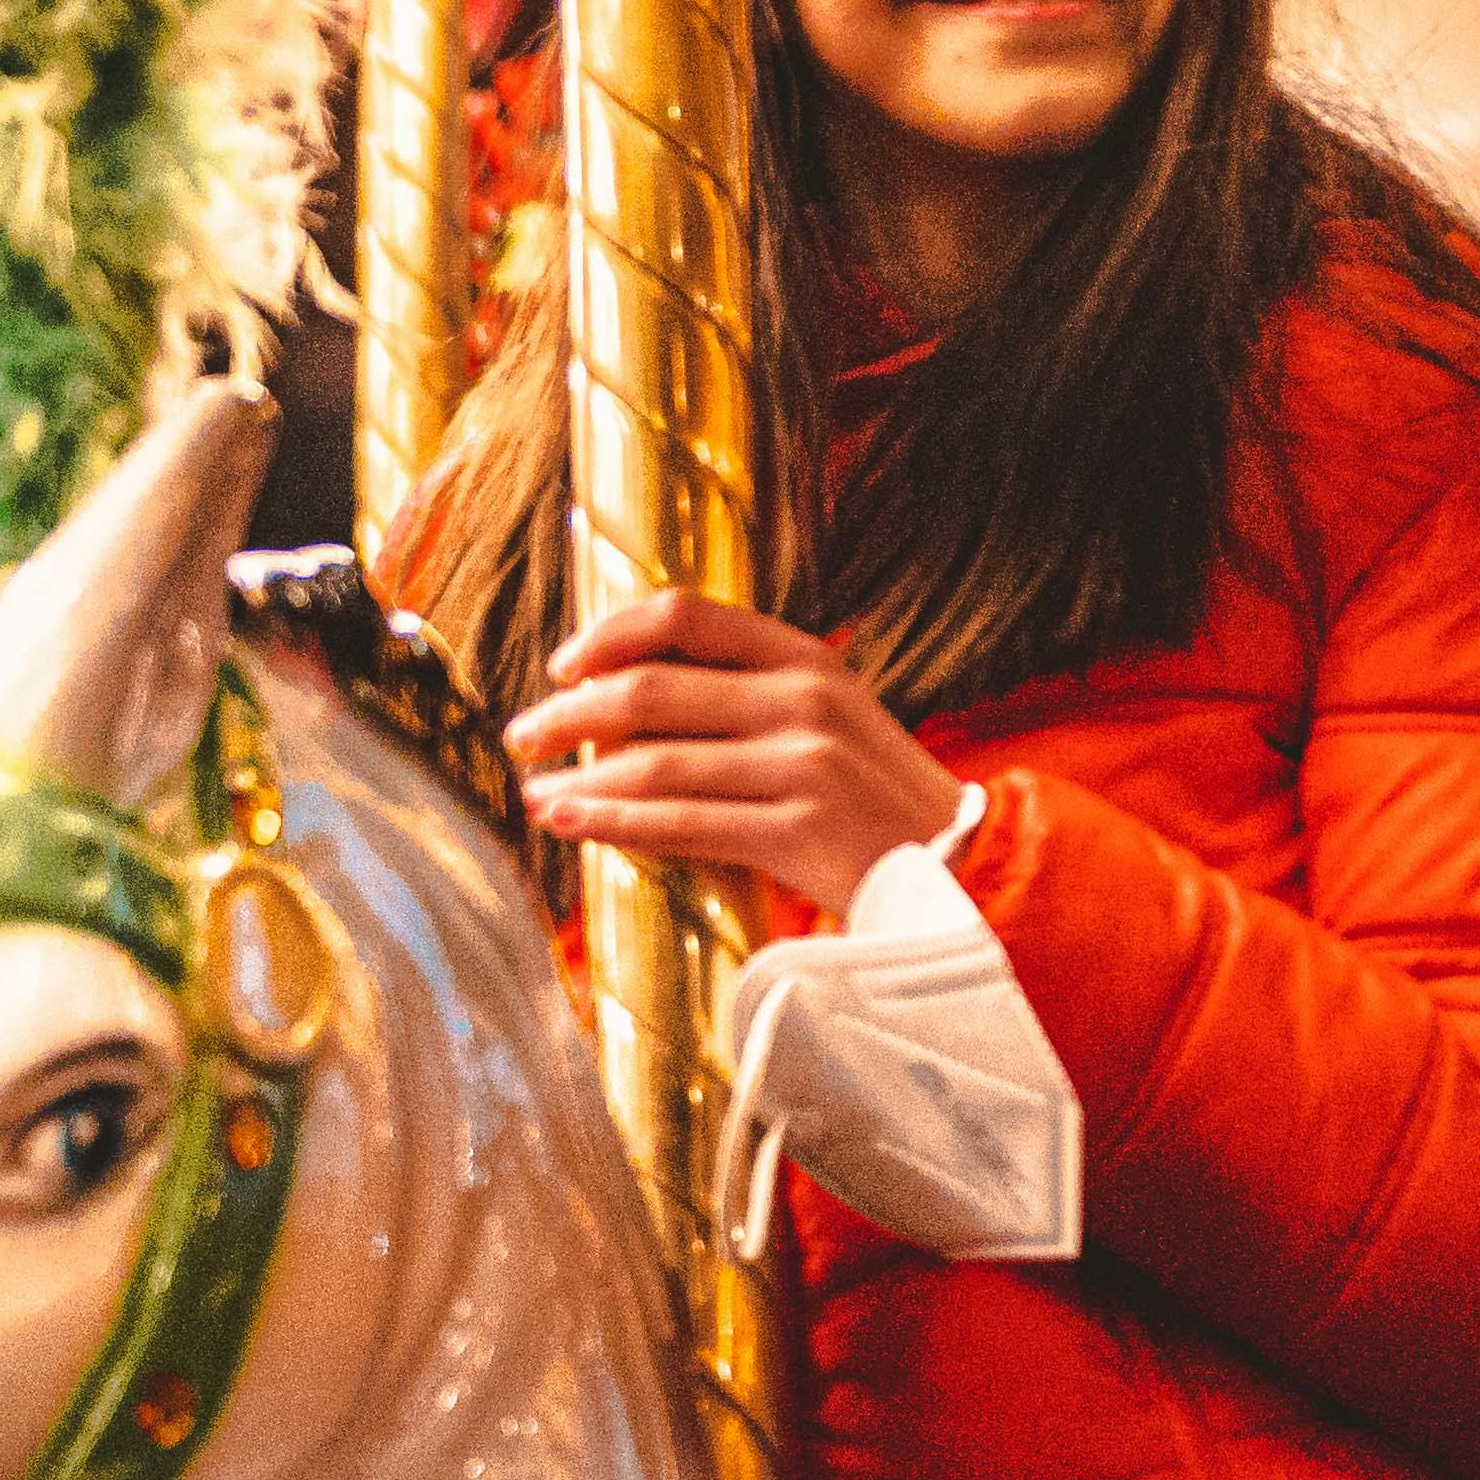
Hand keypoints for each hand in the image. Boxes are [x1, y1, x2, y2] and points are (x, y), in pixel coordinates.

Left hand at [505, 591, 965, 915]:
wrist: (957, 865)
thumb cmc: (865, 794)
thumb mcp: (821, 717)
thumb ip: (739, 693)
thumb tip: (616, 690)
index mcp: (803, 658)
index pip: (685, 615)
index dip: (609, 634)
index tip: (562, 666)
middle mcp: (802, 701)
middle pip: (650, 688)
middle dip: (568, 713)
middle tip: (522, 737)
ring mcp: (803, 765)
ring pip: (655, 760)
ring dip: (578, 776)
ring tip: (533, 794)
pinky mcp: (797, 830)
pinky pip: (678, 822)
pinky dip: (612, 821)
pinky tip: (569, 821)